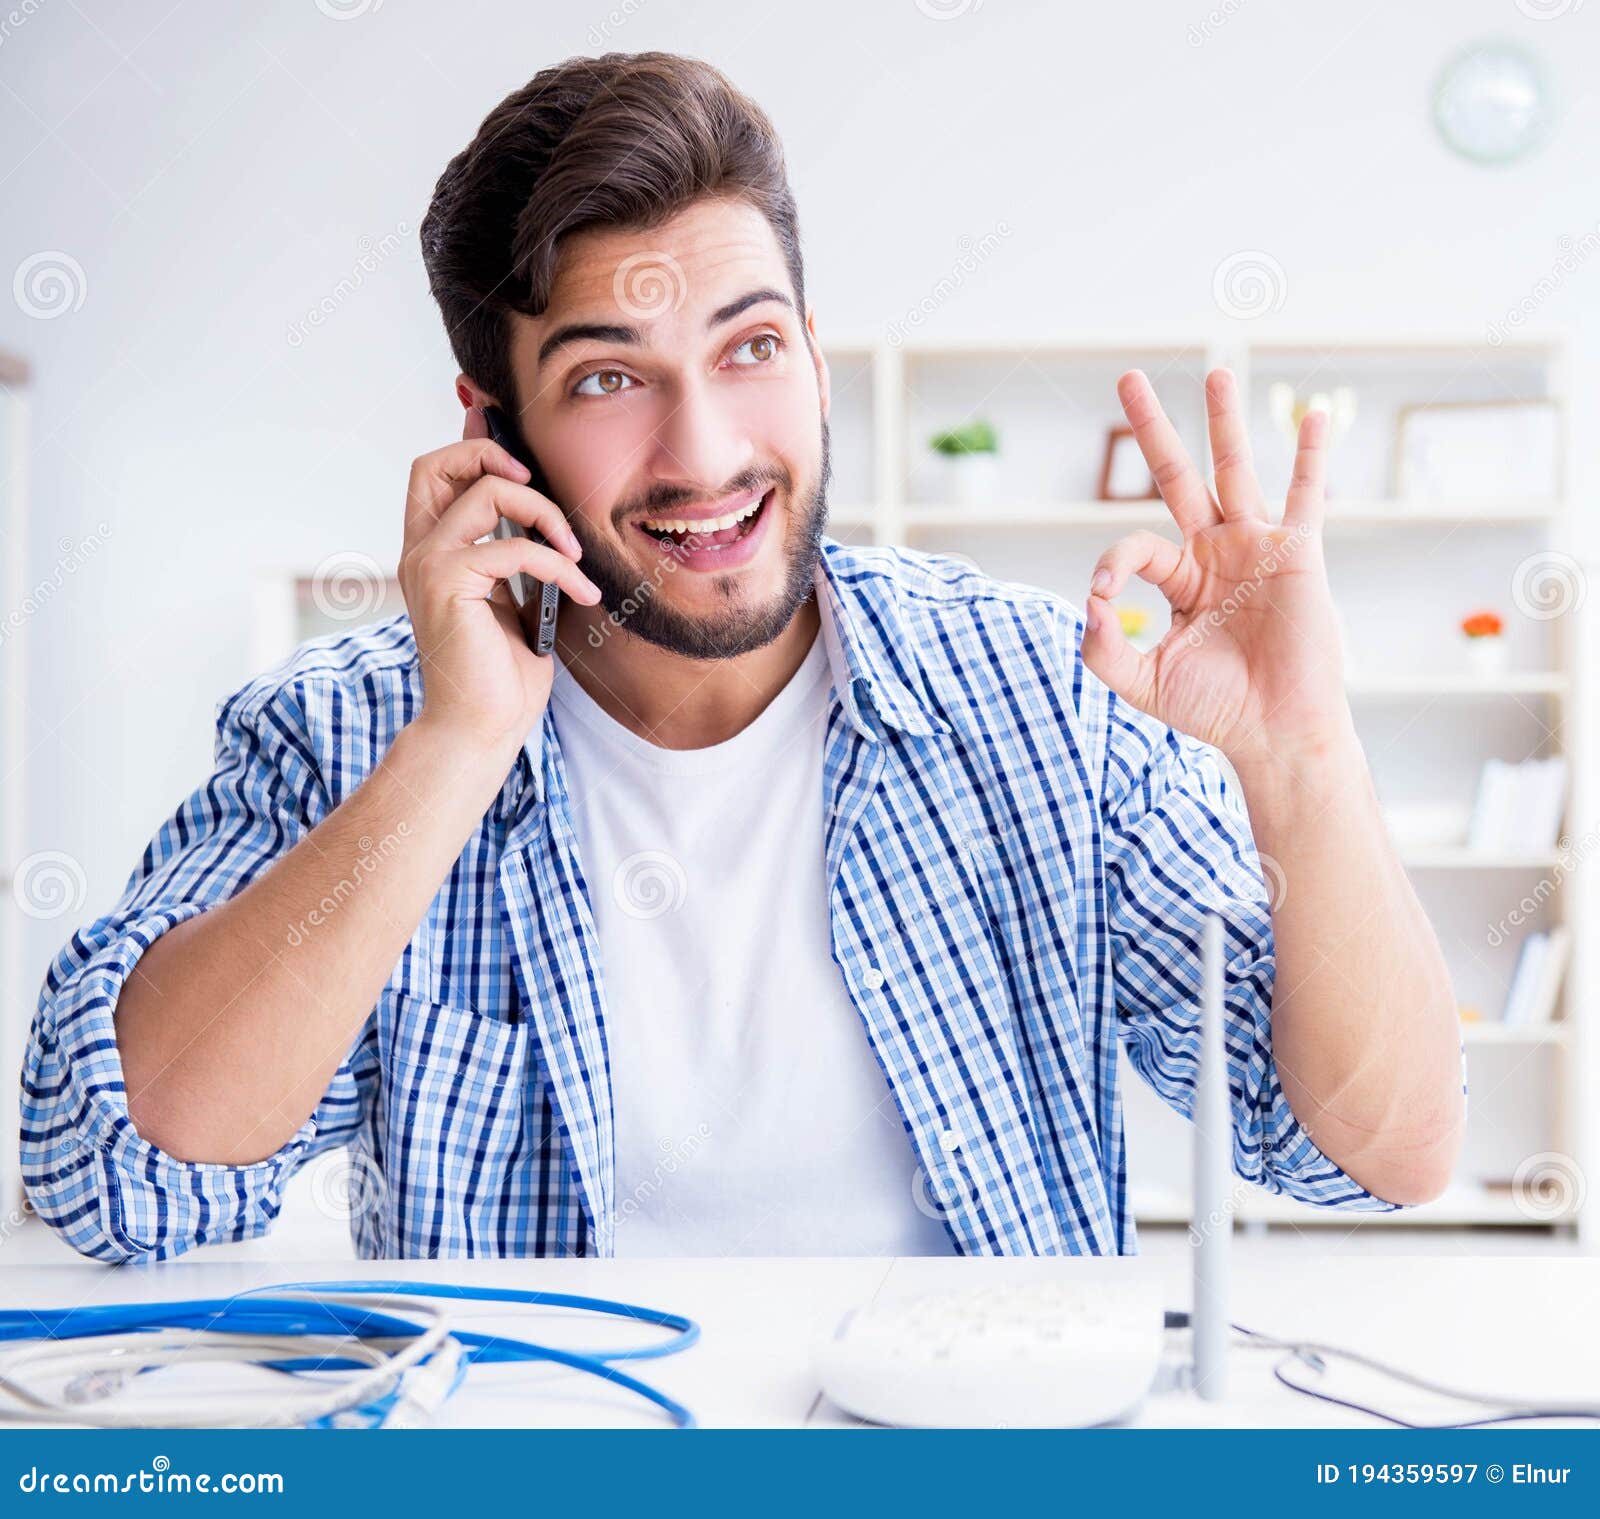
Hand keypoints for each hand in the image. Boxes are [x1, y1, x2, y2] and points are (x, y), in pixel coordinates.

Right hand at [399, 407, 601, 753]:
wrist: (483, 728)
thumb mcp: (518, 603)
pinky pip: (513, 547)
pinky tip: (582, 594)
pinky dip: (558, 565)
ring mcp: (428, 565)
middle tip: (536, 487)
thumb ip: (520, 560)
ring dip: (544, 514)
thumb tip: (549, 522)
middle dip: (491, 456)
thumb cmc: (503, 675)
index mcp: (433, 553)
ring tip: (574, 554)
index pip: (434, 475)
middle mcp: (420, 552)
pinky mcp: (449, 584)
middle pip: (437, 463)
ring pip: (485, 492)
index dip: (470, 446)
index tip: (518, 452)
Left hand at [1081, 368, 1351, 767]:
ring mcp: (1255, 547)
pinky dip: (1310, 456)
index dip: (1115, 562)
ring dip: (1224, 421)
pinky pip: (1304, 496)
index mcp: (1178, 579)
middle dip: (1152, 429)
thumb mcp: (1143, 683)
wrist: (1275, 731)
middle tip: (1127, 377)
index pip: (1135, 545)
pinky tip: (1312, 414)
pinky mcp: (1297, 553)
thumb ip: (1104, 649)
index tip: (1108, 592)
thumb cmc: (1215, 710)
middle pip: (1177, 476)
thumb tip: (1090, 602)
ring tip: (1216, 370)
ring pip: (1234, 470)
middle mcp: (1214, 553)